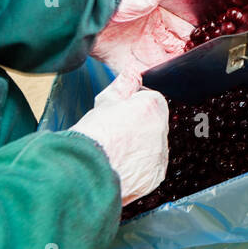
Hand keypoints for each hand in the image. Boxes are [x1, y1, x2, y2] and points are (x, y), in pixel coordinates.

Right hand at [70, 73, 168, 205]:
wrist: (86, 169)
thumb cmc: (93, 135)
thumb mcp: (105, 102)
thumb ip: (123, 85)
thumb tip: (132, 72)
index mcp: (153, 106)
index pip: (152, 101)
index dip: (135, 108)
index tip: (122, 116)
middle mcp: (161, 130)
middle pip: (155, 125)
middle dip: (140, 128)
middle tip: (117, 135)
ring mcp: (160, 155)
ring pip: (153, 148)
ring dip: (140, 150)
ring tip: (117, 152)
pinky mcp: (155, 176)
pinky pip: (150, 170)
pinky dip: (139, 170)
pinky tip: (121, 166)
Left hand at [89, 0, 203, 80]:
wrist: (91, 18)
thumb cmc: (119, 3)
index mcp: (162, 20)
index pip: (187, 31)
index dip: (199, 38)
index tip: (212, 43)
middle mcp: (154, 37)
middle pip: (178, 51)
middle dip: (188, 57)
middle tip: (201, 64)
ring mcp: (143, 53)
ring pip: (166, 66)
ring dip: (174, 71)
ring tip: (187, 77)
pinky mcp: (130, 66)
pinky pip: (146, 78)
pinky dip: (154, 82)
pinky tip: (163, 85)